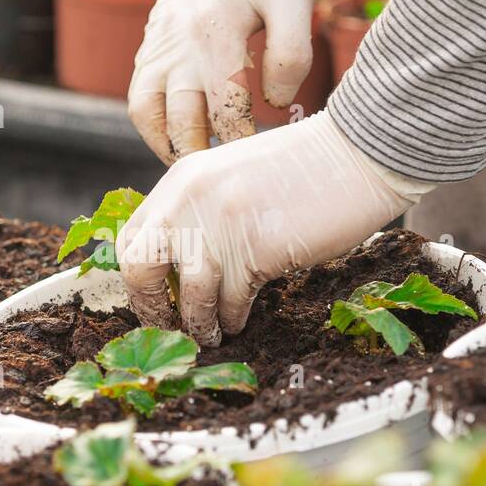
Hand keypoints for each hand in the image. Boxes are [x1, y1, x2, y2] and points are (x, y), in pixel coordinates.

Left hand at [115, 112, 427, 345]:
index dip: (136, 277)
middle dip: (150, 306)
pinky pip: (231, 301)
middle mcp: (189, 200)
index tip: (153, 299)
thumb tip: (176, 268)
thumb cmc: (302, 171)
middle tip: (168, 326)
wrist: (356, 153)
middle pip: (140, 266)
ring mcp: (221, 223)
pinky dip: (233, 318)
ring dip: (198, 322)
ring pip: (188, 293)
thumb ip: (199, 211)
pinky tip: (239, 320)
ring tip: (210, 333)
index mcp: (180, 180)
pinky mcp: (256, 249)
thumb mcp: (230, 177)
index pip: (130, 238)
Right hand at [128, 0, 313, 163]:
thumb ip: (292, 55)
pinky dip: (152, 124)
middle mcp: (178, 39)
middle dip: (204, 155)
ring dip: (168, 146)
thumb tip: (277, 104)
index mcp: (216, 28)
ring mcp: (157, 41)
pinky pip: (138, 94)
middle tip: (230, 179)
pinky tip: (180, 139)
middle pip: (180, 119)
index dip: (247, 142)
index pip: (227, 109)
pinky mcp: (150, 41)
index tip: (264, 161)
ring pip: (146, 112)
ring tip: (198, 167)